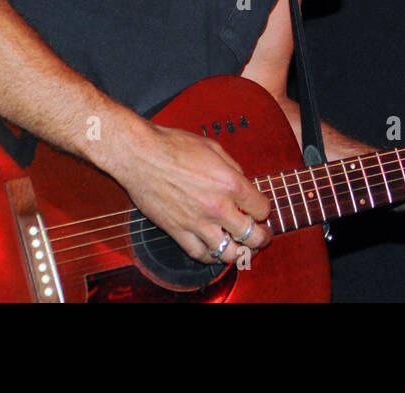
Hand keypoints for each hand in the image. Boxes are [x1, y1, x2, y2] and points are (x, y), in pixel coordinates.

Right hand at [110, 121, 272, 264]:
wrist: (140, 154)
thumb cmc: (173, 146)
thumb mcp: (214, 148)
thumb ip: (233, 169)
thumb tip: (242, 184)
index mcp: (230, 183)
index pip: (261, 208)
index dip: (264, 211)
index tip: (260, 211)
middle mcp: (217, 206)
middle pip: (251, 235)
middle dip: (262, 238)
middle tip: (263, 237)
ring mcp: (196, 222)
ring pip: (227, 252)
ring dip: (240, 253)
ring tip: (243, 250)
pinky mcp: (176, 230)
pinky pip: (199, 254)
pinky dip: (211, 257)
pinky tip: (215, 252)